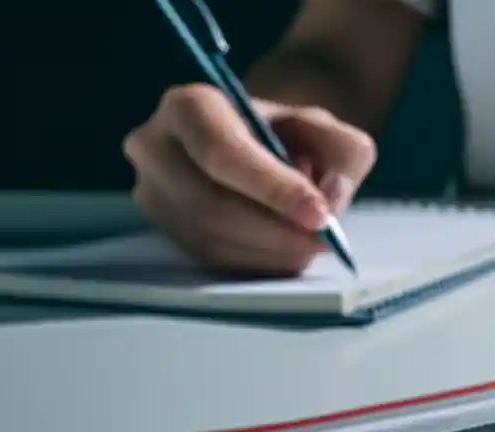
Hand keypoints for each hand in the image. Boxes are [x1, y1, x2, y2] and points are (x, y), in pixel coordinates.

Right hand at [124, 84, 376, 274]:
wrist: (260, 146)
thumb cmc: (290, 134)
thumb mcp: (327, 128)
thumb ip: (342, 152)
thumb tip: (330, 196)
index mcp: (188, 106)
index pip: (222, 152)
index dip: (272, 189)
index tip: (319, 215)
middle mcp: (154, 148)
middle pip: (210, 205)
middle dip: (275, 231)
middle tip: (324, 240)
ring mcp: (152, 195)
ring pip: (210, 240)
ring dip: (269, 251)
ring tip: (310, 241)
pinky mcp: (163, 232)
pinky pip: (211, 261)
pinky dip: (258, 263)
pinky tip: (287, 252)